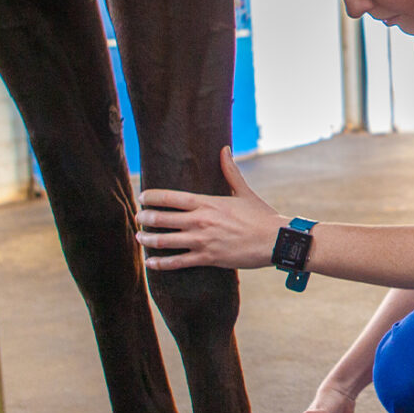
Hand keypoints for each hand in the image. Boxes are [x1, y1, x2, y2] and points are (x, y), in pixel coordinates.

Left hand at [137, 147, 284, 271]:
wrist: (275, 240)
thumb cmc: (261, 215)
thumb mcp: (244, 192)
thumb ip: (229, 171)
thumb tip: (224, 149)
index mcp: (207, 203)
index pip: (171, 197)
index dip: (152, 197)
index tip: (142, 197)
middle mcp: (200, 221)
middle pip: (162, 219)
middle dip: (145, 218)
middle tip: (137, 217)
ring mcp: (202, 241)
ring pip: (165, 241)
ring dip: (148, 239)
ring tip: (140, 238)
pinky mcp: (207, 258)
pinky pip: (177, 262)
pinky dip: (161, 263)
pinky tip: (151, 262)